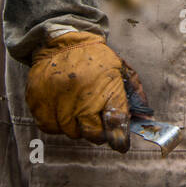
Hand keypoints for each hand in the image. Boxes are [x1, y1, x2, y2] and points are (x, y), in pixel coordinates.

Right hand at [25, 31, 149, 152]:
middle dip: (97, 132)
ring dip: (75, 126)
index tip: (121, 144)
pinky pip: (49, 127)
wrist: (63, 42)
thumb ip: (135, 95)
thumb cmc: (95, 58)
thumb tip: (146, 120)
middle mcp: (82, 96)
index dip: (120, 138)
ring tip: (76, 107)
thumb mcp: (121, 70)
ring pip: (70, 132)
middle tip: (95, 121)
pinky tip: (61, 109)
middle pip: (92, 134)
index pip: (116, 122)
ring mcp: (58, 99)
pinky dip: (56, 123)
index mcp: (106, 86)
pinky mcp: (39, 101)